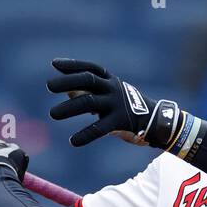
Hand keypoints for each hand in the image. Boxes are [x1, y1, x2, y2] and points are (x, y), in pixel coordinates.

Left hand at [47, 59, 182, 149]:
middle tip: (49, 86)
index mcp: (110, 80)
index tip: (54, 64)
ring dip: (69, 108)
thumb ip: (90, 93)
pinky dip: (85, 135)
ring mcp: (117, 104)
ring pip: (89, 102)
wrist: (157, 122)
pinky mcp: (121, 122)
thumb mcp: (110, 96)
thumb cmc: (128, 109)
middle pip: (87, 80)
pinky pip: (99, 128)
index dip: (72, 65)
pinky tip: (73, 141)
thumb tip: (67, 91)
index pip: (89, 68)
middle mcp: (113, 88)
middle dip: (67, 82)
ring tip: (53, 114)